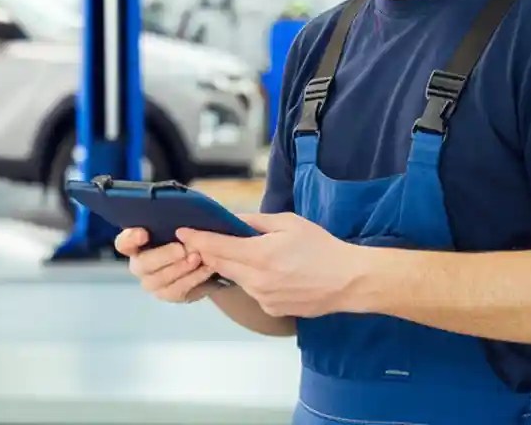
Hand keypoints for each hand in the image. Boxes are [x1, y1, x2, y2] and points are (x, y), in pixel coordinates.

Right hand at [115, 227, 219, 303]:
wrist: (218, 256)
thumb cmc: (202, 232)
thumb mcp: (196, 220)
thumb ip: (184, 217)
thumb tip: (179, 228)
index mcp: (141, 239)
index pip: (124, 242)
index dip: (130, 239)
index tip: (143, 234)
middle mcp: (142, 261)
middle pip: (139, 265)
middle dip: (161, 256)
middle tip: (182, 249)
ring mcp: (154, 281)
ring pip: (155, 282)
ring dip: (177, 269)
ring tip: (197, 258)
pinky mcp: (169, 293)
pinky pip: (174, 292)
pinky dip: (191, 280)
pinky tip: (206, 269)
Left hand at [176, 212, 364, 317]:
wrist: (348, 281)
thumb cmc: (321, 247)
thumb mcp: (289, 223)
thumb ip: (256, 221)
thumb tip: (232, 220)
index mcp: (260, 255)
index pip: (216, 247)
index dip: (196, 239)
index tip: (182, 232)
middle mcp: (257, 280)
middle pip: (219, 265)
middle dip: (207, 252)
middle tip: (199, 240)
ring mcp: (263, 298)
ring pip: (235, 278)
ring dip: (231, 266)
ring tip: (245, 253)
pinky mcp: (271, 309)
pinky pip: (252, 291)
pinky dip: (251, 279)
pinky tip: (269, 272)